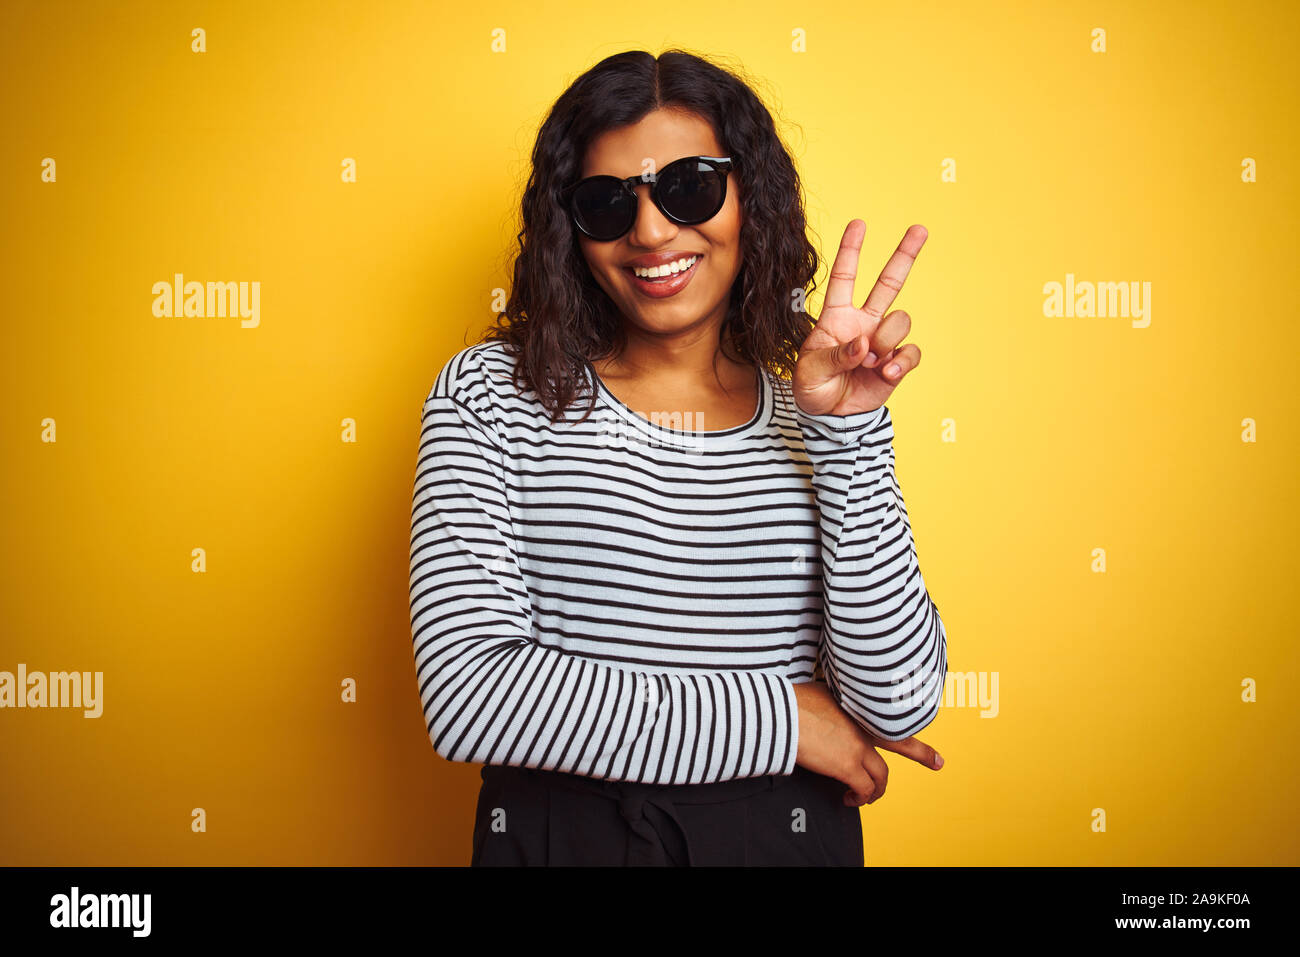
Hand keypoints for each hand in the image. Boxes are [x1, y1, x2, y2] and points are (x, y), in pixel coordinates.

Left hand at [792, 221, 927, 416]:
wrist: (831, 418)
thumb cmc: (814, 388)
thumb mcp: (810, 371)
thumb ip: (835, 356)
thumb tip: (864, 345)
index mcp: (836, 318)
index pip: (844, 278)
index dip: (850, 251)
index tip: (859, 224)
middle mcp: (863, 323)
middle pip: (888, 284)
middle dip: (904, 255)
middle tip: (920, 229)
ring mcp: (882, 341)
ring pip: (900, 320)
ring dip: (887, 339)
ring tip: (871, 361)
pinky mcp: (897, 362)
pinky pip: (911, 352)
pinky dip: (902, 362)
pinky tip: (886, 374)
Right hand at [793, 679, 942, 806]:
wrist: (781, 713)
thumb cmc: (790, 701)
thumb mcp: (819, 690)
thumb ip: (831, 700)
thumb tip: (823, 706)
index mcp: (858, 704)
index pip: (886, 714)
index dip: (901, 723)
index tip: (915, 725)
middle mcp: (864, 724)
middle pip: (901, 741)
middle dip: (921, 753)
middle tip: (938, 762)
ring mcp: (859, 745)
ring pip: (881, 775)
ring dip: (877, 790)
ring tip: (867, 798)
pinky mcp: (848, 766)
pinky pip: (864, 789)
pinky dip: (860, 798)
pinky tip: (850, 800)